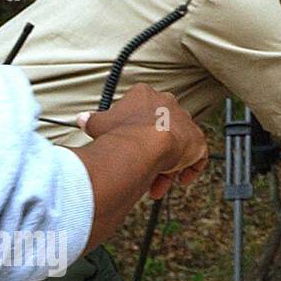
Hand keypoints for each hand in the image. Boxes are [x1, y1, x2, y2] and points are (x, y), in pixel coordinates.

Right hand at [77, 85, 207, 198]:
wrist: (146, 144)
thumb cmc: (121, 132)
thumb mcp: (99, 124)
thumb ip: (92, 120)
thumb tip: (83, 119)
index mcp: (146, 95)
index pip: (140, 112)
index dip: (132, 132)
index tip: (126, 146)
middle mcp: (170, 105)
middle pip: (159, 131)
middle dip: (150, 153)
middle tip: (140, 169)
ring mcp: (185, 123)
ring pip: (176, 147)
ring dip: (165, 167)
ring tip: (155, 185)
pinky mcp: (197, 141)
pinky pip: (196, 156)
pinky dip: (188, 169)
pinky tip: (179, 180)